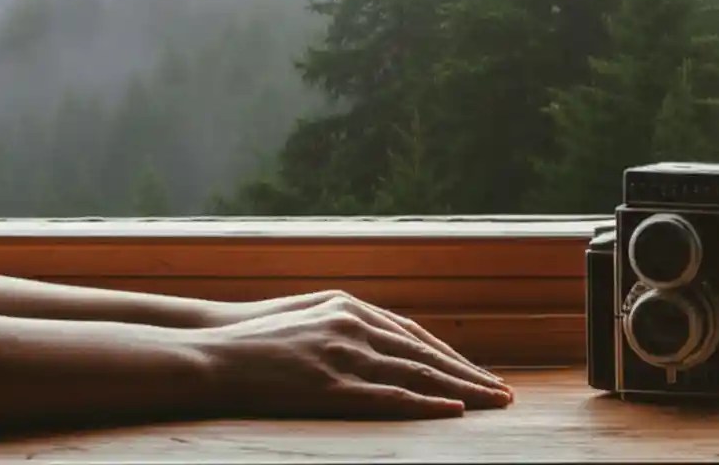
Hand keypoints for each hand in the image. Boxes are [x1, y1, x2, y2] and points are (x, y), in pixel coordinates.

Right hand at [193, 293, 513, 418]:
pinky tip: (451, 411)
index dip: (452, 356)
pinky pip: (388, 397)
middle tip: (505, 393)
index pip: (417, 335)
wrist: (213, 347)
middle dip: (471, 374)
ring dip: (461, 390)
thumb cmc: (257, 335)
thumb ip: (347, 320)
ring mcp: (344, 353)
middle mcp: (355, 324)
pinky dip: (424, 404)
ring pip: (417, 374)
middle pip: (426, 354)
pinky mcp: (330, 384)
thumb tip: (380, 334)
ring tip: (493, 403)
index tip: (481, 373)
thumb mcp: (309, 315)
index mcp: (352, 306)